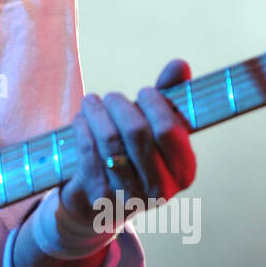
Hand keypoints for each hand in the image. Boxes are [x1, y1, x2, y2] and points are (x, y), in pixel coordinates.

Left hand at [59, 58, 196, 226]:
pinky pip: (88, 153)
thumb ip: (168, 97)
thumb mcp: (155, 129)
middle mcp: (161, 189)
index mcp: (184, 171)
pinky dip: (82, 130)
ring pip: (110, 142)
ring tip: (91, 102)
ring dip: (97, 114)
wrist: (102, 202)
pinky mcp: (100, 197)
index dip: (155, 104)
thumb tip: (180, 64)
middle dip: (121, 106)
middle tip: (112, 97)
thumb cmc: (134, 156)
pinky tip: (81, 119)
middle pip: (137, 132)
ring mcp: (130, 196)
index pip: (170, 130)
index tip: (144, 91)